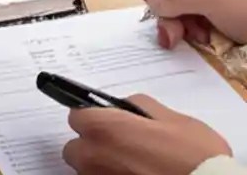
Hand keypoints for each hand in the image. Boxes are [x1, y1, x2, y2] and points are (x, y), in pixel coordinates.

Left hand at [63, 95, 230, 174]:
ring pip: (87, 169)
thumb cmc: (195, 158)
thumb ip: (140, 106)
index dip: (93, 116)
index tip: (107, 120)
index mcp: (104, 129)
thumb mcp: (174, 120)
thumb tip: (126, 104)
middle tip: (125, 146)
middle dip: (94, 144)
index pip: (77, 114)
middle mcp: (92, 156)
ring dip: (103, 165)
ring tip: (134, 165)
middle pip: (77, 146)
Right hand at [147, 0, 245, 47]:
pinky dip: (193, 26)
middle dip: (171, 10)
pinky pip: (191, 10)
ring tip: (198, 38)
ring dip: (181, 22)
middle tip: (177, 35)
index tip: (173, 9)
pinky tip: (205, 37)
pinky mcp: (218, 1)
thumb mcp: (220, 3)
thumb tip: (152, 2)